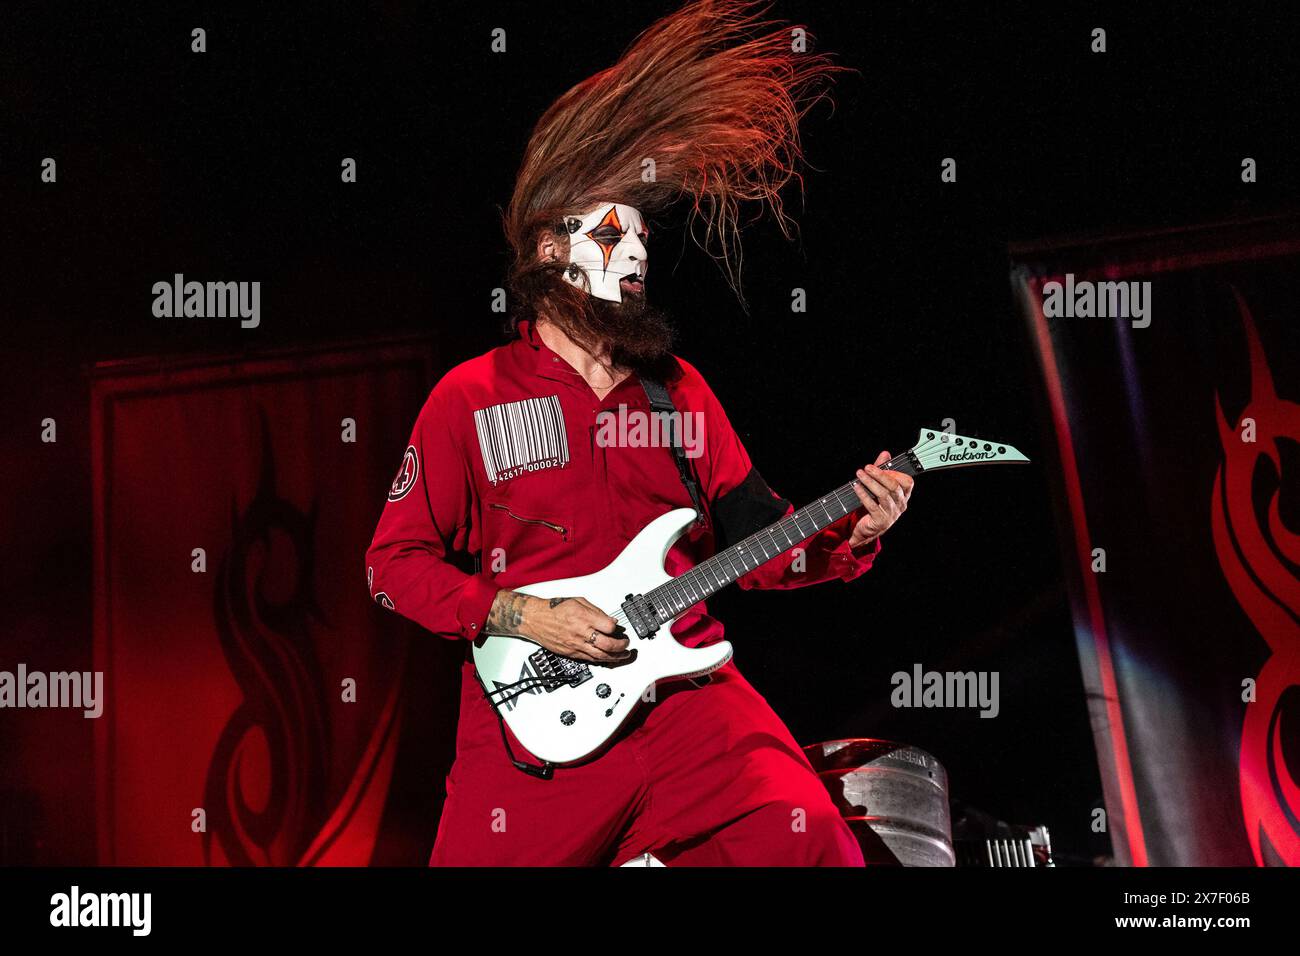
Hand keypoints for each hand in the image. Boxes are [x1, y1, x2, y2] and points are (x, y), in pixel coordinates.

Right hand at [487, 590, 630, 662]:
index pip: (609, 627)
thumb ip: (596, 611)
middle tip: (627, 644)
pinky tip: (608, 659)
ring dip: (615, 657)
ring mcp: (576, 645)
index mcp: (584, 617)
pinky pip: (590, 660)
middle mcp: (581, 633)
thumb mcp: (578, 601)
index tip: (618, 628)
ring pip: (601, 656)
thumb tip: (611, 620)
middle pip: (608, 645)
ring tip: (623, 655)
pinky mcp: (571, 653)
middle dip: (621, 646)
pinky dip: (602, 660)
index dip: (616, 628)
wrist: (536, 619)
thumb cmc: (554, 609)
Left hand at [848, 450, 914, 549]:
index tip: (880, 467)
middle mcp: (900, 505)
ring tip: (859, 474)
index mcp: (903, 496)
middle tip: (867, 467)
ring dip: (869, 482)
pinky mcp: (880, 521)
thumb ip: (883, 470)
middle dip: (879, 474)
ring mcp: (891, 514)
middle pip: (893, 486)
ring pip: (883, 495)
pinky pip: (872, 505)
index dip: (894, 473)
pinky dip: (863, 494)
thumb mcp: (879, 487)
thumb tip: (885, 454)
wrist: (867, 530)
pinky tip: (856, 487)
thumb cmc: (875, 506)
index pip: (907, 482)